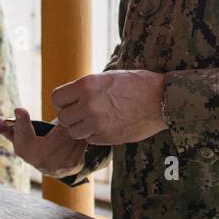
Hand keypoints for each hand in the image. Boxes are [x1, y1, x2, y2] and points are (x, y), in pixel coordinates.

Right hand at [0, 107, 87, 177]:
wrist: (56, 163)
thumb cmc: (34, 142)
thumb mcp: (18, 133)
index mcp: (23, 149)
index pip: (21, 133)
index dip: (21, 122)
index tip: (20, 110)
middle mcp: (38, 161)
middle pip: (58, 132)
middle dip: (63, 125)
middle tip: (65, 120)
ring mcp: (57, 166)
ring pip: (71, 137)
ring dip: (74, 130)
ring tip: (71, 129)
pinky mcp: (74, 166)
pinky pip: (82, 144)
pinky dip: (81, 138)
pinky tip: (78, 138)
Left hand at [49, 70, 165, 144]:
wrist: (162, 99)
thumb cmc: (137, 84)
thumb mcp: (107, 77)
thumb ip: (86, 88)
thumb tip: (70, 100)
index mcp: (86, 85)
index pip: (56, 98)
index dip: (63, 101)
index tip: (71, 102)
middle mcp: (88, 104)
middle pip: (63, 118)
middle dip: (71, 116)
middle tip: (83, 113)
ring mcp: (98, 123)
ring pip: (74, 132)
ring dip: (81, 128)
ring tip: (95, 120)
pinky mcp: (108, 137)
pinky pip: (90, 140)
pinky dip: (95, 135)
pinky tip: (108, 126)